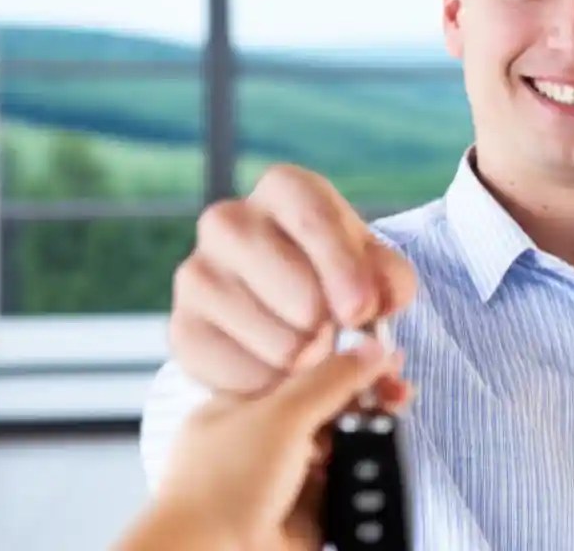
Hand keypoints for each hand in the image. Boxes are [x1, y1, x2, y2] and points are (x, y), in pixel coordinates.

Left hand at [124, 339, 406, 550]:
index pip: (305, 371)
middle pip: (329, 408)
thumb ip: (331, 380)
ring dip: (370, 436)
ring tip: (393, 424)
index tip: (383, 357)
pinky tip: (380, 463)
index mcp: (246, 404)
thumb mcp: (280, 416)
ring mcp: (286, 477)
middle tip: (398, 392)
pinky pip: (346, 486)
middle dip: (366, 398)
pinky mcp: (307, 512)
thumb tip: (371, 349)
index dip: (346, 362)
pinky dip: (364, 476)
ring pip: (341, 447)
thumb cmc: (218, 488)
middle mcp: (265, 439)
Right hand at [169, 164, 417, 394]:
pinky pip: (228, 366)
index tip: (360, 312)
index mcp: (285, 189)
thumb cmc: (343, 281)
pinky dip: (267, 383)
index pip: (312, 216)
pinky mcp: (183, 328)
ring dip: (299, 356)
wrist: (294, 316)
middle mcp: (229, 220)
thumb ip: (390, 283)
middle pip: (280, 273)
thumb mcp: (379, 271)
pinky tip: (284, 375)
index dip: (341, 268)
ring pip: (259, 327)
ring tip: (314, 355)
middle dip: (319, 317)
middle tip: (336, 338)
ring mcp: (197, 273)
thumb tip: (372, 306)